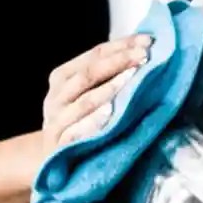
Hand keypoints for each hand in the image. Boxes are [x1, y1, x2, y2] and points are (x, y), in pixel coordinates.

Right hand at [41, 34, 149, 151]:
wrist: (54, 161)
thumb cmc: (80, 121)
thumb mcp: (87, 94)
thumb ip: (108, 76)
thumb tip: (145, 52)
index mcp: (63, 76)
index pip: (95, 54)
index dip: (122, 45)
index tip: (148, 40)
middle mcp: (56, 96)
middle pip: (88, 73)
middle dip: (118, 61)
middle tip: (145, 55)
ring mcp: (56, 121)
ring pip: (83, 101)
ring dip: (109, 89)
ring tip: (131, 78)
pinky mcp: (59, 146)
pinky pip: (77, 132)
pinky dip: (94, 121)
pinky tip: (111, 113)